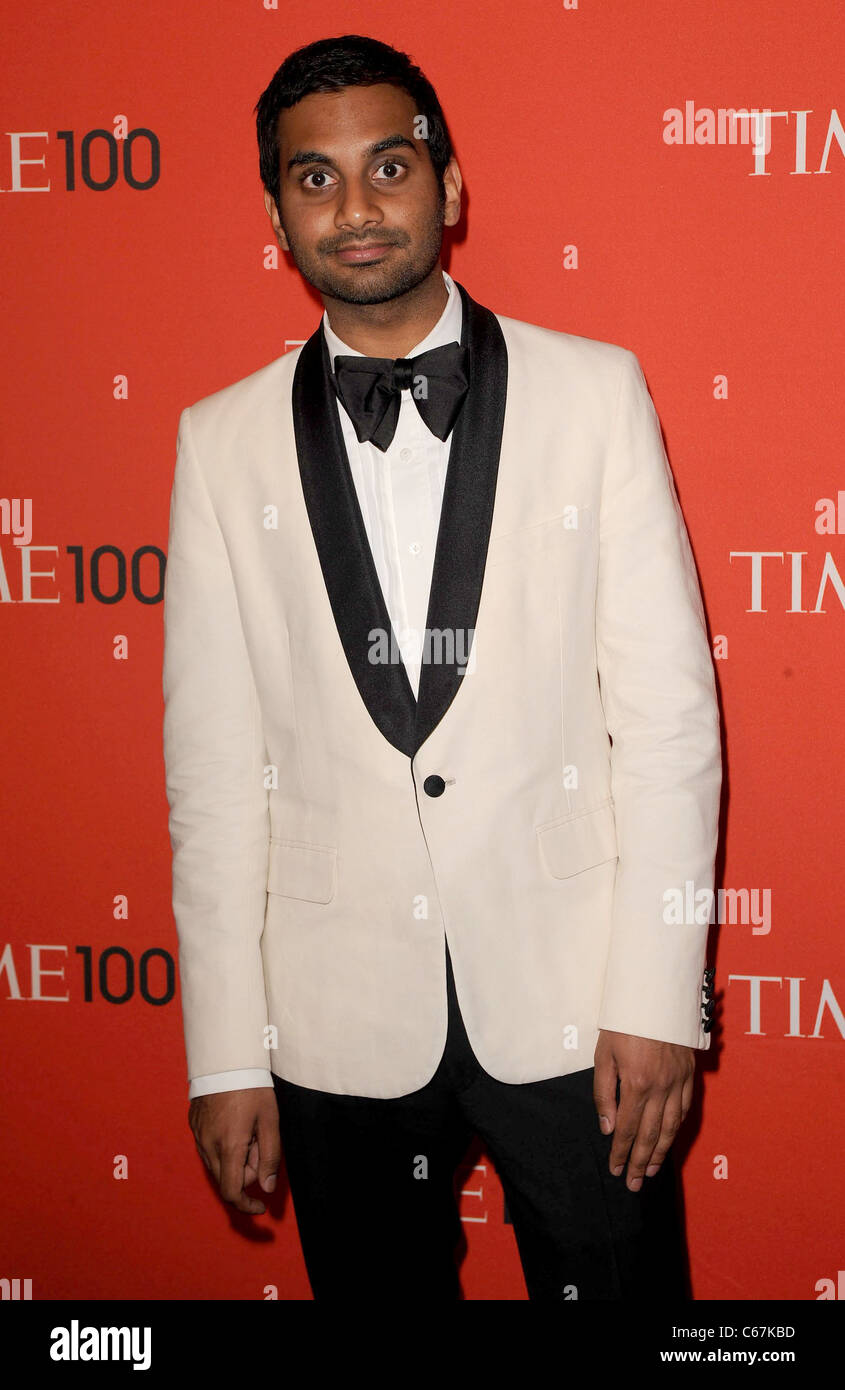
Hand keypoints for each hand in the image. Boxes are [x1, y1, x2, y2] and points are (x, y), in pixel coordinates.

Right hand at [189, 1087, 280, 1214]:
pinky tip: (235, 1125)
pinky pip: (208, 1148)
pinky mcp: (194, 1126)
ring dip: (234, 1160)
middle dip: (246, 1173)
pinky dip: (223, 1148)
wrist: (225, 1060)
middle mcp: (208, 1145)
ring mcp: (198, 1135)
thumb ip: (270, 1156)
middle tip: (260, 1146)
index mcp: (229, 1147)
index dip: (246, 1205)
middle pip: (226, 1179)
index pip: (232, 1192)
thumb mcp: (270, 1120)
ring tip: (248, 1131)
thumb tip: (267, 1187)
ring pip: (216, 1165)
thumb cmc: (251, 1087)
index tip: (260, 1206)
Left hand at [593, 1030, 694, 1191]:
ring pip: (670, 1127)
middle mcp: (661, 1087)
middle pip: (650, 1135)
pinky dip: (676, 1129)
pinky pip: (684, 1109)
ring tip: (649, 1172)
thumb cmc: (623, 1023)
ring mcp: (678, 1082)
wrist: (655, 996)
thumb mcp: (603, 1054)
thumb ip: (604, 1093)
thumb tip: (608, 1127)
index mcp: (636, 1083)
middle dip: (639, 1162)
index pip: (627, 1128)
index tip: (615, 1169)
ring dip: (660, 1153)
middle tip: (632, 1184)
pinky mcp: (689, 1074)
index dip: (620, 1152)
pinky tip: (669, 1140)